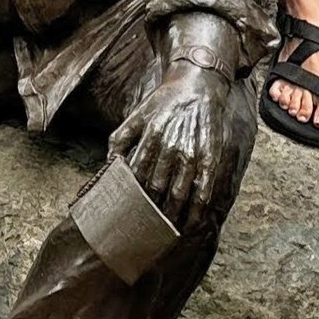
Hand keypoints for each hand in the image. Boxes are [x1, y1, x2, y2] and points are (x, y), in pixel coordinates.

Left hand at [111, 65, 246, 230]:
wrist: (198, 83)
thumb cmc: (163, 102)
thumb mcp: (136, 115)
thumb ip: (120, 138)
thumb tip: (108, 164)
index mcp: (149, 136)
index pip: (136, 176)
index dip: (131, 199)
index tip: (126, 217)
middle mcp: (170, 145)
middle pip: (156, 189)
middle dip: (149, 213)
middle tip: (142, 232)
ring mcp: (192, 151)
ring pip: (180, 193)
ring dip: (172, 217)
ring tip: (165, 235)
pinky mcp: (211, 155)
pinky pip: (204, 187)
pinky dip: (198, 209)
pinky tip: (192, 224)